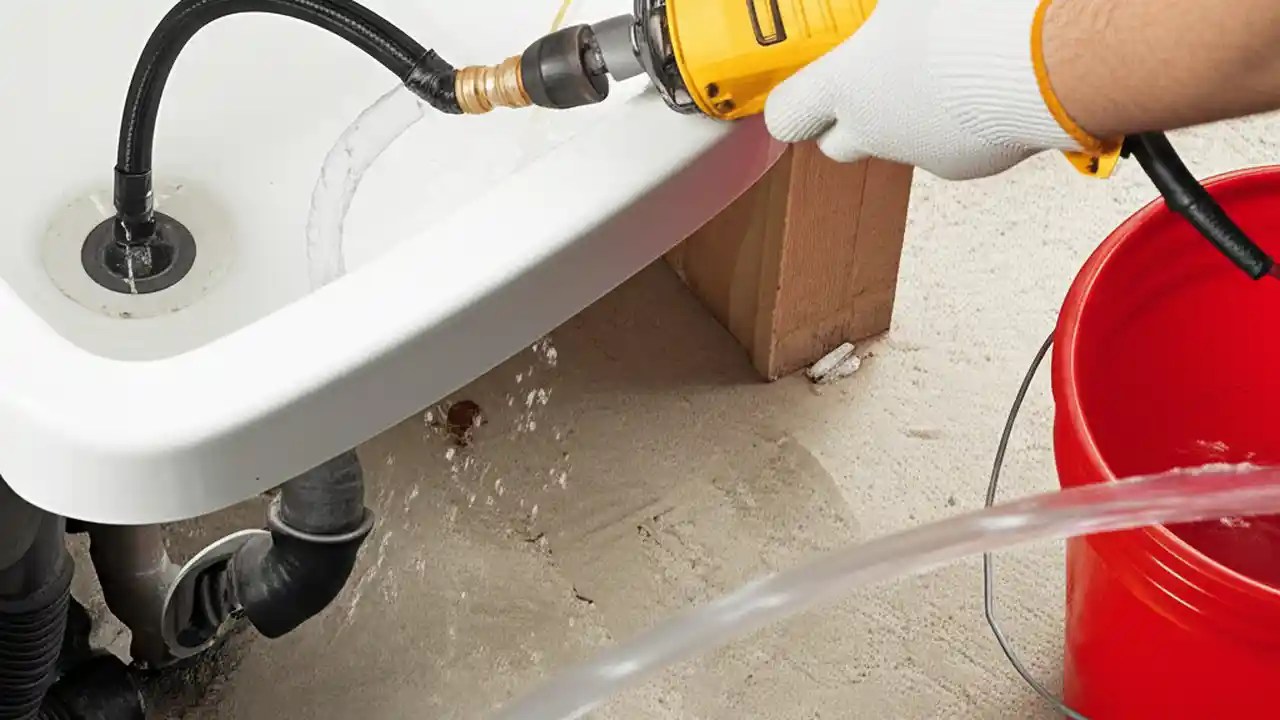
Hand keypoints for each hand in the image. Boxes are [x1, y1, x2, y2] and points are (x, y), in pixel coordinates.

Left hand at [764, 0, 1086, 179]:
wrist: (1050, 56)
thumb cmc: (973, 13)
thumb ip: (880, 1)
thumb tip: (882, 2)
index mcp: (845, 86)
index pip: (787, 116)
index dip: (790, 102)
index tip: (799, 85)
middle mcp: (876, 130)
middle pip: (836, 144)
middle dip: (843, 118)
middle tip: (866, 77)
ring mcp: (922, 153)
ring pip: (896, 143)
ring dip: (904, 115)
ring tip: (936, 67)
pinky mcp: (971, 163)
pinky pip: (949, 145)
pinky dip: (954, 122)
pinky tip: (978, 83)